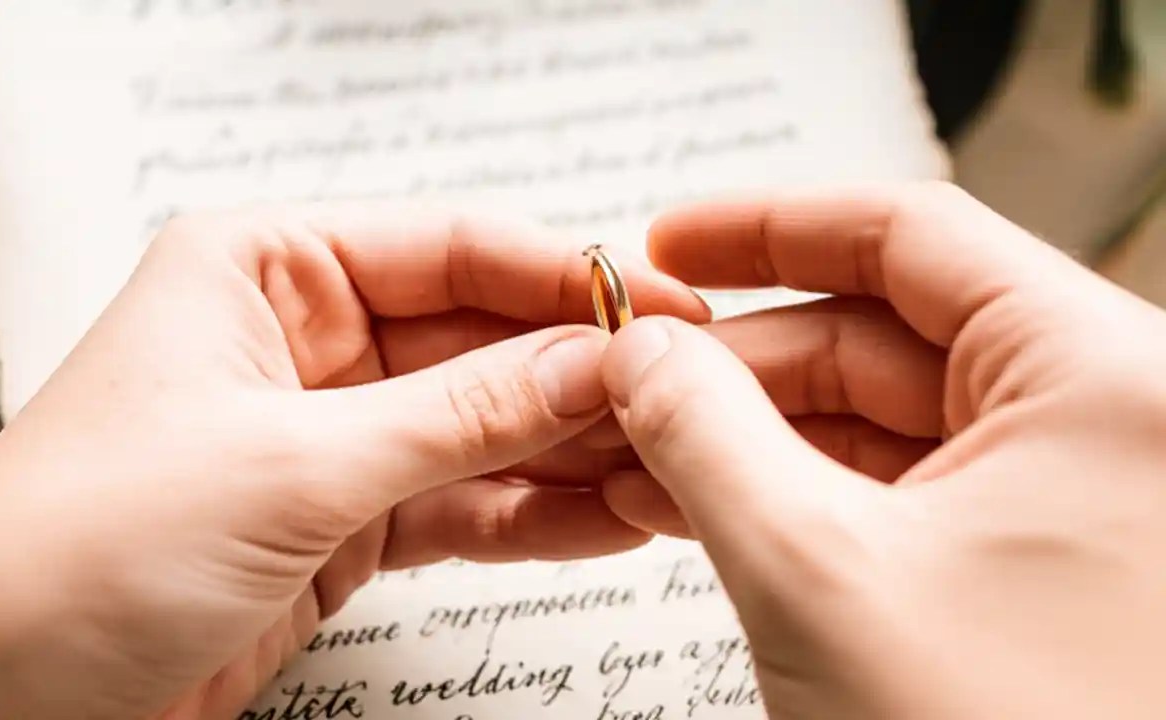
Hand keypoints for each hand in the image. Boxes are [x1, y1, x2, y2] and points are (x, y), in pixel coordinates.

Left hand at [0, 203, 707, 718]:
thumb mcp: (290, 464)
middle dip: (581, 375)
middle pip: (480, 340)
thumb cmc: (70, 552)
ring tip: (672, 467)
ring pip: (482, 427)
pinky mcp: (345, 521)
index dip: (566, 280)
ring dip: (571, 450)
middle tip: (687, 400)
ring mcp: (331, 435)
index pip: (453, 249)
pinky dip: (531, 515)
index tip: (661, 310)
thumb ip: (457, 414)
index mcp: (264, 269)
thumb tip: (587, 363)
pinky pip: (461, 502)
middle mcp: (304, 341)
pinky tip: (608, 518)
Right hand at [600, 183, 1165, 718]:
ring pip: (878, 423)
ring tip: (636, 452)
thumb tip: (637, 353)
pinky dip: (793, 495)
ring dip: (749, 435)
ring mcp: (1071, 502)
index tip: (669, 242)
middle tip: (624, 378)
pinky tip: (697, 505)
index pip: (909, 235)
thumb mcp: (814, 571)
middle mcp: (1107, 425)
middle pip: (881, 333)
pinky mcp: (1030, 568)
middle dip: (736, 360)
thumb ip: (703, 433)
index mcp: (1107, 380)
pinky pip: (895, 496)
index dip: (767, 226)